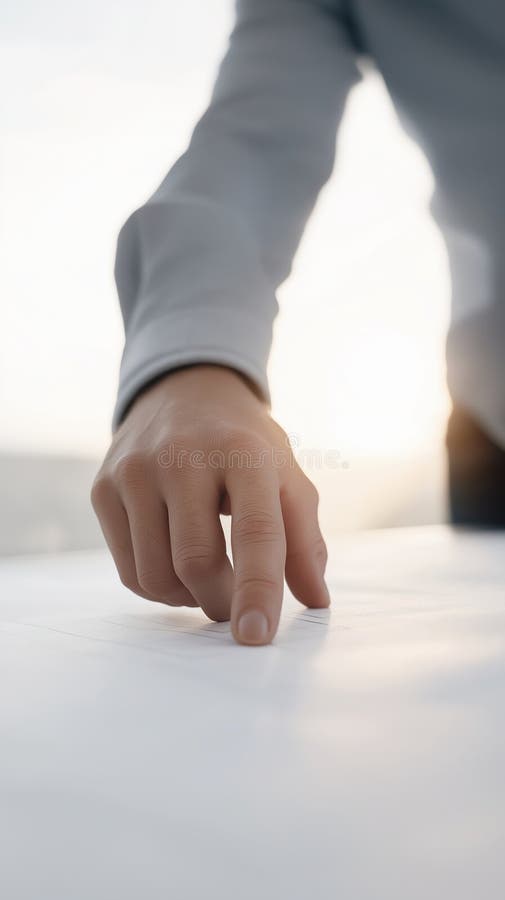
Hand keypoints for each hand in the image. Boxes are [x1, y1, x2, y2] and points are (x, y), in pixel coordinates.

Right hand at [91, 365, 329, 644]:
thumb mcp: (287, 474)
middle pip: (197, 563)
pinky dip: (158, 588)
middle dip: (222, 602)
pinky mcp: (103, 488)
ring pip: (156, 576)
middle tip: (238, 606)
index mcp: (244, 453)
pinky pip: (129, 571)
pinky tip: (176, 567)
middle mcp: (184, 457)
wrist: (183, 391)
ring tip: (208, 580)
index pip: (255, 533)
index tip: (255, 637)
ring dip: (188, 599)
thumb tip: (316, 600)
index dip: (257, 590)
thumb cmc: (244, 444)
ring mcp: (136, 471)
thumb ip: (305, 538)